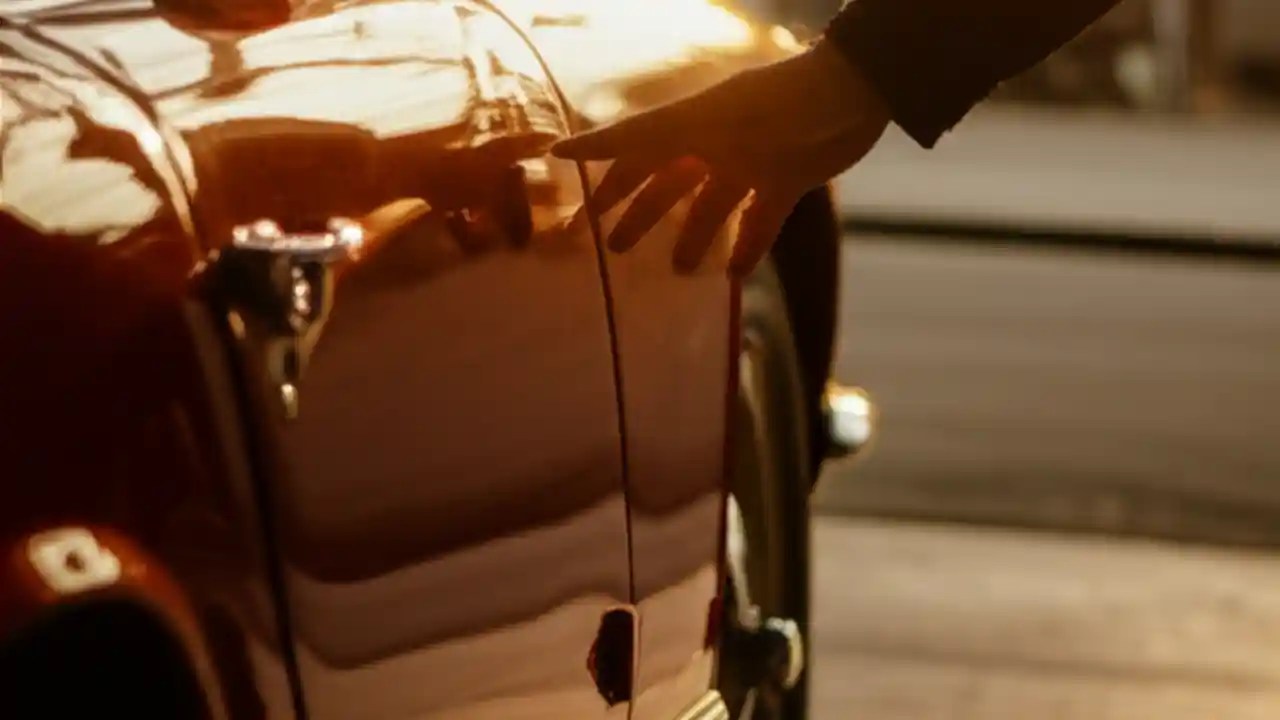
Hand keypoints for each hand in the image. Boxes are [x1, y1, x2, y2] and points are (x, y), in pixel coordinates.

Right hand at [552, 42, 890, 275]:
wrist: (850, 96)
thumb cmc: (768, 107)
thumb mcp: (693, 126)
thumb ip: (630, 141)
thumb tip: (560, 150)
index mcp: (687, 126)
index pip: (633, 155)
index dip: (603, 177)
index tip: (578, 211)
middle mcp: (713, 144)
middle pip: (666, 184)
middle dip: (640, 215)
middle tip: (615, 250)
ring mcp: (751, 162)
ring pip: (711, 206)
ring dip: (694, 237)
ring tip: (679, 270)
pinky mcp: (787, 179)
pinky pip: (761, 219)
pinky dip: (749, 246)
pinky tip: (734, 276)